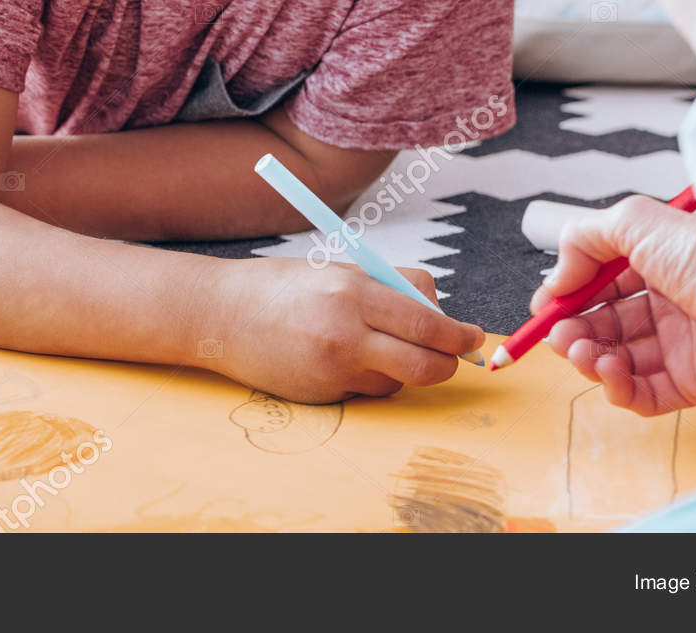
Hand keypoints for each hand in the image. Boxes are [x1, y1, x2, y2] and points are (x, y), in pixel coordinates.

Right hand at [205, 258, 485, 403]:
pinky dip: (370, 379)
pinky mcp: (322, 395)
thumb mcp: (343, 272)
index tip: (472, 336)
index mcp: (354, 293)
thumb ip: (393, 291)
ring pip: (398, 382)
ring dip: (403, 369)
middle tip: (454, 356)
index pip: (428, 323)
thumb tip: (442, 316)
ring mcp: (333, 370)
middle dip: (448, 364)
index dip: (459, 336)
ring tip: (375, 344)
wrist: (222, 315)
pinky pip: (367, 392)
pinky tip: (343, 358)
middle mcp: (345, 335)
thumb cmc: (287, 288)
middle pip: (425, 365)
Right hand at [533, 195, 695, 415]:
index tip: (545, 308)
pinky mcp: (693, 384)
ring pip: (618, 364)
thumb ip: (581, 242)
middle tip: (557, 334)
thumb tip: (556, 282)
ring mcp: (681, 348)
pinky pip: (643, 396)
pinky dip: (616, 388)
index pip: (602, 290)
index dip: (569, 300)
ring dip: (588, 360)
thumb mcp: (630, 223)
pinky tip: (607, 369)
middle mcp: (670, 309)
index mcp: (658, 269)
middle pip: (605, 329)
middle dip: (573, 333)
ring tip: (580, 349)